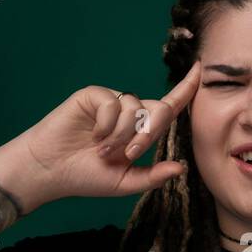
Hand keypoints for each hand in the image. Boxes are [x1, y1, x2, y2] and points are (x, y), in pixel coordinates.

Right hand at [22, 60, 200, 199]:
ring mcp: (112, 102)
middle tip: (128, 154)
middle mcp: (130, 113)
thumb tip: (182, 167)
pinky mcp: (94, 96)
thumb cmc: (86, 176)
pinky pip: (114, 103)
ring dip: (123, 135)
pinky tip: (93, 136)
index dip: (187, 88)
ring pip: (136, 108)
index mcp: (141, 131)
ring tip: (102, 150)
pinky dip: (107, 124)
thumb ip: (153, 176)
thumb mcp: (126, 182)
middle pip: (159, 109)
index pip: (170, 107)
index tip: (200, 68)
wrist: (51, 171)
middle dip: (148, 134)